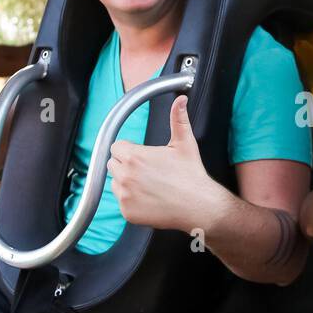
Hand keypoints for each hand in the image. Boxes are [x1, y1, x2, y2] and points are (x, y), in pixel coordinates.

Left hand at [107, 94, 218, 231]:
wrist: (198, 206)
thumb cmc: (191, 175)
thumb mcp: (185, 144)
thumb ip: (178, 119)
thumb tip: (180, 100)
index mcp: (134, 157)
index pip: (116, 147)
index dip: (129, 150)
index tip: (143, 156)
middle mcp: (125, 176)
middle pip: (114, 164)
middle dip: (126, 165)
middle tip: (148, 171)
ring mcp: (125, 196)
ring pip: (116, 183)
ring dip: (126, 182)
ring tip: (149, 185)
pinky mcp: (127, 212)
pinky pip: (122, 202)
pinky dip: (131, 201)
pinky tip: (149, 198)